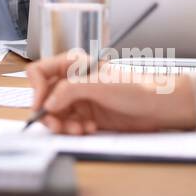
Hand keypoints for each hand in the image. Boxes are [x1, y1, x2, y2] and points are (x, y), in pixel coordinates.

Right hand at [25, 51, 195, 133]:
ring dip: (63, 124)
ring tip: (79, 130)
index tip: (41, 106)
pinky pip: (68, 124)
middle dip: (50, 113)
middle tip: (58, 127)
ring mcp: (79, 99)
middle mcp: (72, 81)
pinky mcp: (87, 116)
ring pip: (55, 114)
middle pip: (44, 97)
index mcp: (72, 64)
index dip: (36, 89)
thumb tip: (48, 103)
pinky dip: (74, 130)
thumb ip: (70, 90)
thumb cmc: (136, 86)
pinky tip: (89, 129)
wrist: (160, 106)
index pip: (40, 72)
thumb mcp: (100, 84)